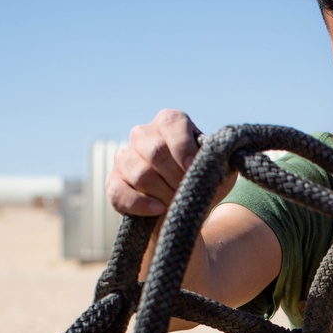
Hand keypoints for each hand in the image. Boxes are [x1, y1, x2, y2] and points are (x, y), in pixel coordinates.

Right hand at [106, 109, 236, 217]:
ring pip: (139, 172)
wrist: (185, 210)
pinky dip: (140, 204)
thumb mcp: (219, 170)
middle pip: (154, 151)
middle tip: (187, 191)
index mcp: (170, 123)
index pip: (172, 123)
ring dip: (162, 192)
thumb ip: (219, 160)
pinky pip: (119, 192)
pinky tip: (158, 210)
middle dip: (175, 177)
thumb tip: (215, 158)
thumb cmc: (204, 183)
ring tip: (176, 202)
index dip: (183, 147)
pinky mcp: (113, 182)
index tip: (193, 169)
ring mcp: (125, 157)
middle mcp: (144, 134)